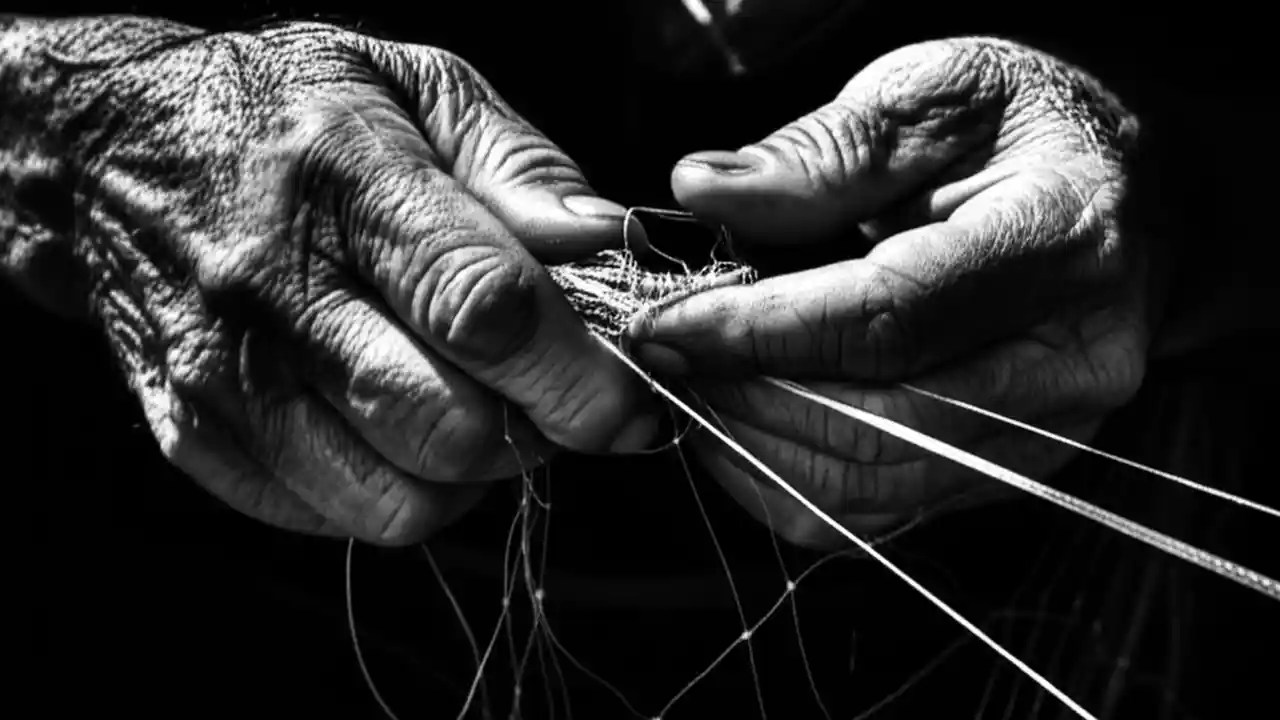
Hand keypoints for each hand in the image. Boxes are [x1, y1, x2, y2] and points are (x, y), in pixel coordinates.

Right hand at [1, 18, 658, 543]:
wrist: (110, 154)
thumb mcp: (413, 86)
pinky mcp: (194, 437)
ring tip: (471, 402)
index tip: (637, 397)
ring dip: (472, 472)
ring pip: (400, 499)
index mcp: (345, 179)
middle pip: (449, 424)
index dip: (581, 373)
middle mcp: (273, 288)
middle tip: (551, 394)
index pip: (482, 308)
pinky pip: (339, 519)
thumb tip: (607, 245)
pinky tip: (397, 423)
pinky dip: (399, 491)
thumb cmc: (285, 111)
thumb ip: (521, 165)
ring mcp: (225, 376)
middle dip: (538, 432)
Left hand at [628, 38, 1150, 547]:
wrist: (1123, 198)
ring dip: (753, 445)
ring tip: (692, 380)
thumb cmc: (1027, 132)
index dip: (759, 331)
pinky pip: (876, 513)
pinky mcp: (1002, 474)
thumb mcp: (938, 93)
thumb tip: (703, 192)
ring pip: (867, 489)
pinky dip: (786, 478)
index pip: (889, 319)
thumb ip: (826, 150)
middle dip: (742, 395)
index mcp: (1061, 244)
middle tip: (661, 349)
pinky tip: (743, 417)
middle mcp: (1068, 364)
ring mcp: (1044, 437)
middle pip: (875, 425)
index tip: (662, 323)